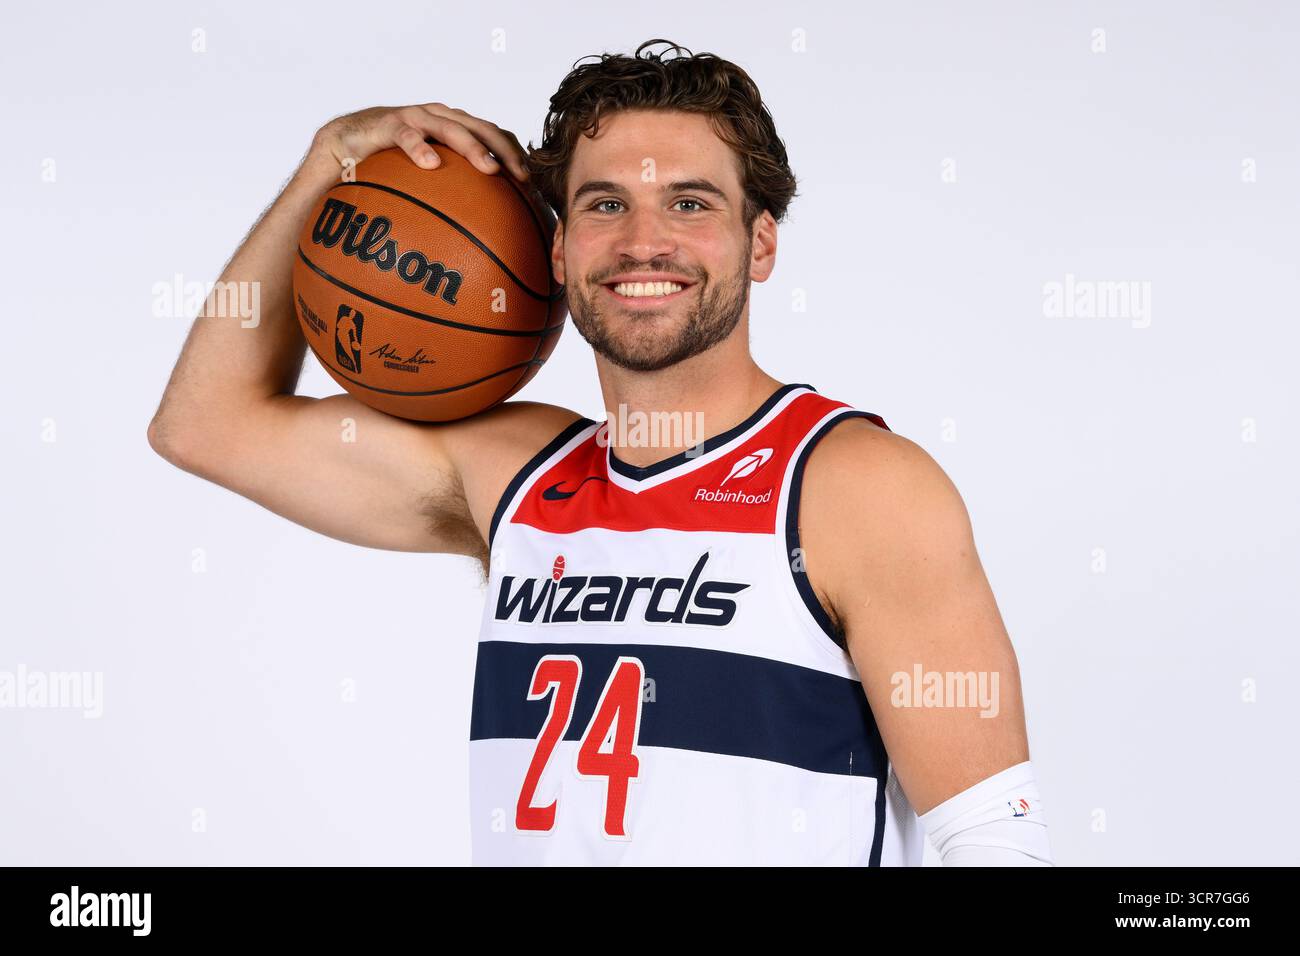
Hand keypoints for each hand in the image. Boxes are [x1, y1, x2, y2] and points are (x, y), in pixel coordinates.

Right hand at [310, 103, 529, 181]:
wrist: (339, 149)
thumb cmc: (388, 170)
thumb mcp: (424, 185)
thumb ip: (451, 198)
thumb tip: (485, 241)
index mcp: (452, 128)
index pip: (493, 135)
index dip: (516, 153)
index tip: (533, 182)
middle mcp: (438, 117)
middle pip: (481, 127)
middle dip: (504, 150)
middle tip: (522, 176)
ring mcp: (413, 117)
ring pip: (450, 126)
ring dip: (472, 146)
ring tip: (489, 168)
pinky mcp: (386, 122)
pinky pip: (405, 134)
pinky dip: (420, 147)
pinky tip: (431, 164)